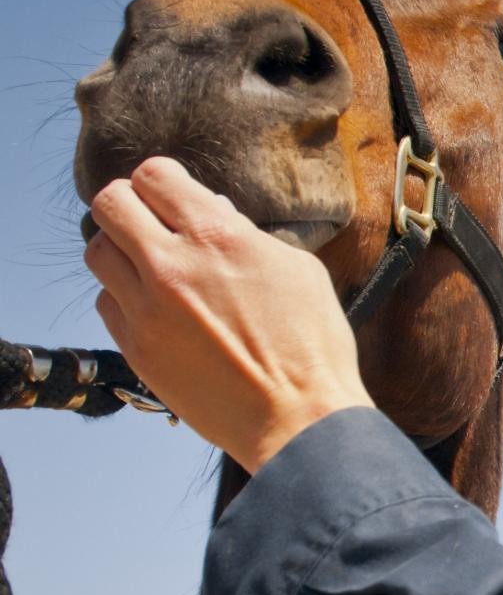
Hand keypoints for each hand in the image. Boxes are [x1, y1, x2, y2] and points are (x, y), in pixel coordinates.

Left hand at [85, 157, 373, 472]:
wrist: (298, 418)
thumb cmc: (312, 347)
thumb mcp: (300, 271)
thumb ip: (249, 235)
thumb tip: (215, 216)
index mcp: (218, 236)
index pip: (153, 175)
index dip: (163, 182)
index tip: (173, 196)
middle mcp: (172, 265)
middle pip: (110, 204)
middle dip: (130, 205)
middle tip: (152, 223)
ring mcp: (147, 308)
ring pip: (97, 252)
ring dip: (122, 251)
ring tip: (150, 267)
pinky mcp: (136, 347)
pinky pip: (106, 303)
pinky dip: (125, 298)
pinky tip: (156, 309)